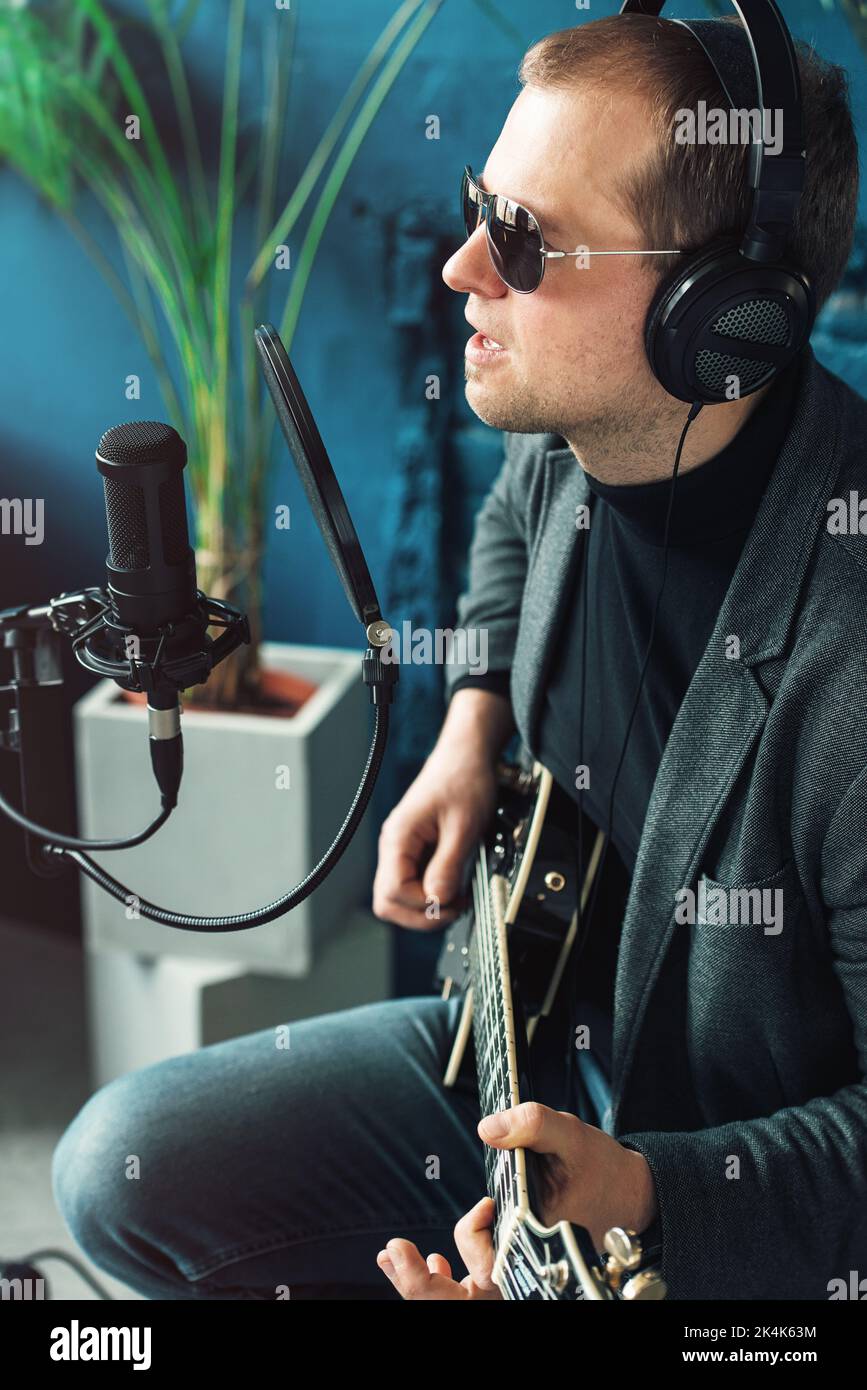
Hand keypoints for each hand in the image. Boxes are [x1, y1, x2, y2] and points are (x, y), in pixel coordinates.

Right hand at [372, 693, 508, 929]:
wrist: (468, 756)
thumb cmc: (464, 780)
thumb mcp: (464, 827)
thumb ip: (448, 866)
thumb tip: (437, 901)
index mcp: (398, 837)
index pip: (393, 891)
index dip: (423, 904)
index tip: (451, 900)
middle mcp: (393, 845)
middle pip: (387, 901)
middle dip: (421, 913)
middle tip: (453, 906)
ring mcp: (402, 849)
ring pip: (399, 897)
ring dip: (427, 905)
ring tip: (457, 896)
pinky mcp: (415, 851)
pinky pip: (413, 883)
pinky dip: (432, 891)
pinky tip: (454, 884)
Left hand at [377, 1103, 657, 1299]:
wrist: (629, 1193)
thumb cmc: (600, 1169)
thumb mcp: (571, 1136)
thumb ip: (532, 1124)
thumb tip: (488, 1128)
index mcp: (534, 1246)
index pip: (481, 1280)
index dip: (443, 1272)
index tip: (426, 1248)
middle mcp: (525, 1268)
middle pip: (464, 1301)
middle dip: (422, 1287)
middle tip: (391, 1255)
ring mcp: (518, 1270)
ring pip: (465, 1296)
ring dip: (425, 1282)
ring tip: (392, 1257)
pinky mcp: (514, 1263)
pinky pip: (475, 1285)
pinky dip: (447, 1278)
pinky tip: (431, 1259)